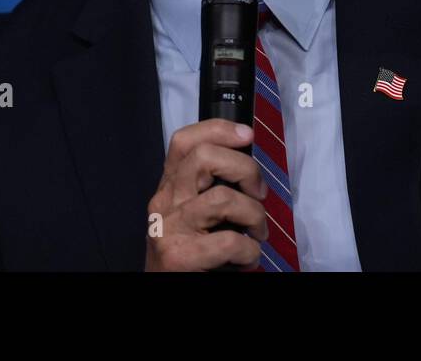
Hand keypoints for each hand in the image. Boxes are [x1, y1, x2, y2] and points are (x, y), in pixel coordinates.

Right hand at [145, 118, 269, 270]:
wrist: (160, 290)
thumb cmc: (188, 254)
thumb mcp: (192, 214)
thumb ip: (208, 190)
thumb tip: (248, 172)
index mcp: (169, 188)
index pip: (184, 141)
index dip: (218, 130)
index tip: (247, 135)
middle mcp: (165, 202)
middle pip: (204, 157)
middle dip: (244, 168)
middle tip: (259, 192)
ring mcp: (171, 228)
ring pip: (223, 198)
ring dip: (254, 214)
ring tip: (257, 232)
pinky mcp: (181, 256)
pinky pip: (230, 241)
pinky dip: (250, 250)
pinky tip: (247, 258)